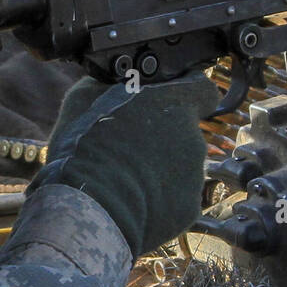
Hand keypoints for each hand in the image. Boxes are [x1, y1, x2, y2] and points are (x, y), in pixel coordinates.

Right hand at [29, 72, 219, 256]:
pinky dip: (160, 202)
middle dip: (162, 140)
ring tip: (124, 181)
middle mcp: (193, 137)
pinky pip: (177, 200)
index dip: (188, 95)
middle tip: (128, 151)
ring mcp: (195, 175)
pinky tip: (133, 203)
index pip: (202, 89)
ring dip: (160, 172)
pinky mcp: (190, 209)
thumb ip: (110, 83)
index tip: (172, 103)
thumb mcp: (84, 99)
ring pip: (181, 168)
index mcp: (174, 104)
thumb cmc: (84, 151)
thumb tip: (115, 78)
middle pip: (184, 134)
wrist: (90, 208)